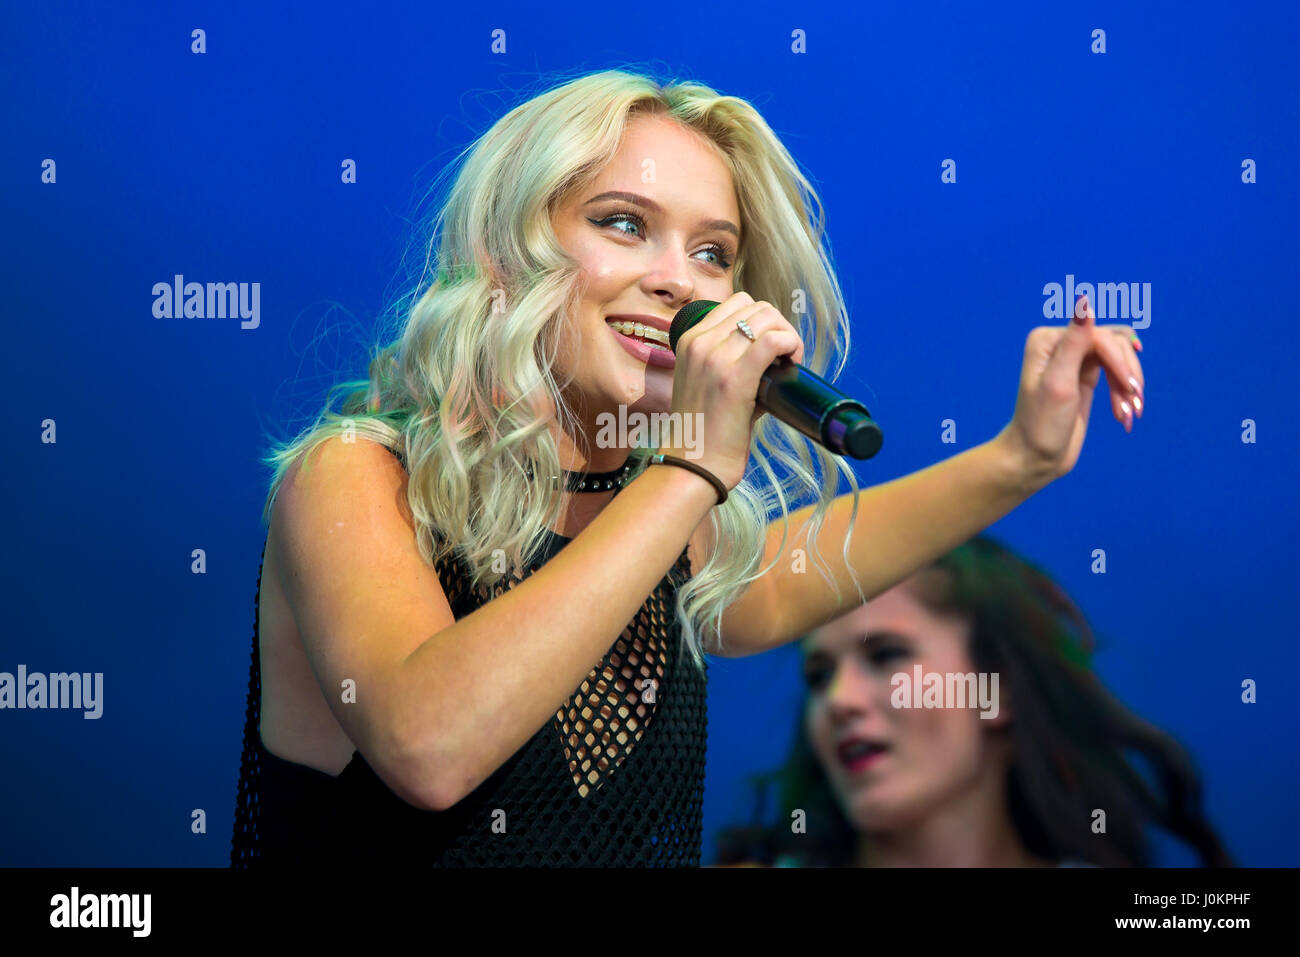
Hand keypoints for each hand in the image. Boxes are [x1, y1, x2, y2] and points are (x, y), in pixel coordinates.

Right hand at [664, 292, 805, 489]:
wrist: (691, 465)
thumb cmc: (704, 432)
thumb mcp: (706, 383)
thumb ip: (730, 362)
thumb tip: (770, 357)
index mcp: (689, 339)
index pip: (737, 303)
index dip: (763, 319)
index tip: (771, 347)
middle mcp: (699, 342)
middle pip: (756, 306)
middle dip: (779, 325)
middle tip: (785, 357)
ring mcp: (714, 358)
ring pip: (767, 318)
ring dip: (787, 335)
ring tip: (789, 362)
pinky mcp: (734, 378)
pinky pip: (773, 340)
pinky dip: (791, 345)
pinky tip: (792, 364)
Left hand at [997, 293, 1145, 488]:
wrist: (1036, 458)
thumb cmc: (1041, 423)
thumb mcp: (1059, 383)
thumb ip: (1074, 343)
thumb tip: (1085, 300)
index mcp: (1048, 339)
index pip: (1099, 336)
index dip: (1119, 360)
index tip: (1131, 389)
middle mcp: (1060, 343)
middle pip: (1114, 344)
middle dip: (1128, 373)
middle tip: (1135, 404)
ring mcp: (1074, 359)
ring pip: (1120, 358)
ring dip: (1129, 386)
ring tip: (1132, 413)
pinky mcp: (1085, 376)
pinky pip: (1117, 374)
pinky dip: (1124, 394)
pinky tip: (1126, 416)